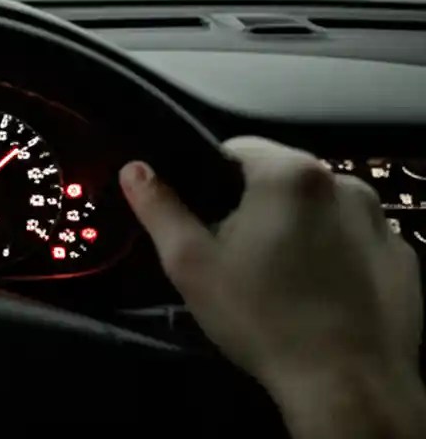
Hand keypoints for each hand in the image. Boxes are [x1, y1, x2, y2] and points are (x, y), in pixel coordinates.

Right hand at [120, 137, 424, 438]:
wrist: (347, 385)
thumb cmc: (261, 317)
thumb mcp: (192, 264)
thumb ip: (160, 208)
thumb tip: (135, 169)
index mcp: (289, 174)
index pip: (238, 149)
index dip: (212, 183)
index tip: (206, 225)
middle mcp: (344, 183)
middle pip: (282, 180)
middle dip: (257, 207)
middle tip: (238, 259)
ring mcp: (381, 221)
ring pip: (322, 210)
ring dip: (300, 229)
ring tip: (282, 280)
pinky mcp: (403, 257)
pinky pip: (356, 241)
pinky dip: (337, 256)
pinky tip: (322, 295)